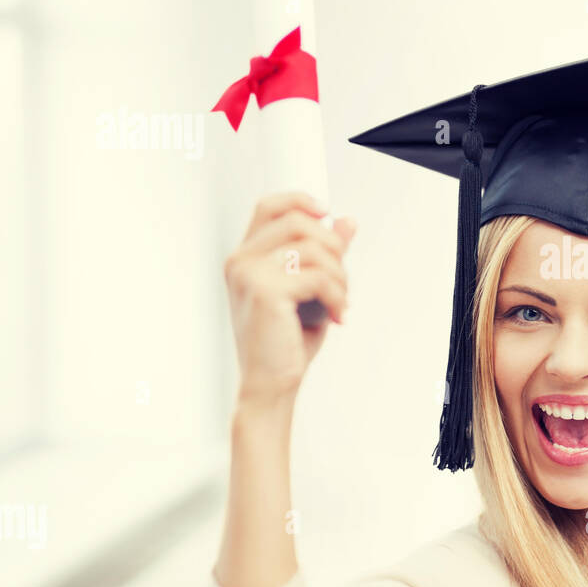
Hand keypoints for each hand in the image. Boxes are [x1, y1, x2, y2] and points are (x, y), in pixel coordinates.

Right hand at [224, 191, 357, 406]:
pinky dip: (338, 295)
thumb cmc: (284, 342)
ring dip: (340, 276)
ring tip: (340, 302)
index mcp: (244, 258)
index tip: (328, 215)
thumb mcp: (309, 289)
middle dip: (333, 247)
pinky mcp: (266, 291)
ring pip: (315, 248)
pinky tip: (337, 316)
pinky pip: (320, 276)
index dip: (301, 201)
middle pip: (299, 221)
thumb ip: (323, 254)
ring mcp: (249, 274)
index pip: (270, 206)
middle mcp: (240, 261)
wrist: (269, 385)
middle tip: (341, 281)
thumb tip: (347, 221)